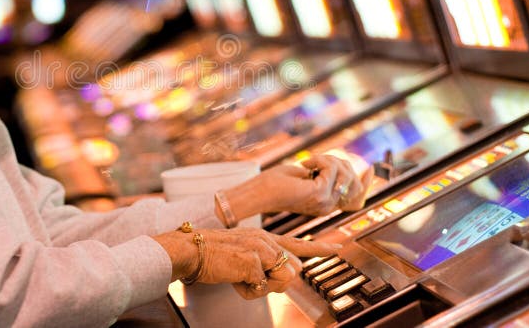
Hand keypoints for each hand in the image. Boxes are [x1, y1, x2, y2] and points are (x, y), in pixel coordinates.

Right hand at [155, 227, 340, 298]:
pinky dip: (247, 290)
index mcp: (263, 237)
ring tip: (240, 276)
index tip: (338, 248)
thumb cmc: (212, 256)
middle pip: (292, 270)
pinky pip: (261, 287)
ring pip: (283, 279)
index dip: (320, 247)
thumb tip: (282, 276)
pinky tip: (233, 277)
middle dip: (275, 282)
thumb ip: (262, 263)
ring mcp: (260, 248)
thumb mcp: (242, 255)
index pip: (297, 243)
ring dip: (262, 287)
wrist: (190, 250)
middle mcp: (266, 240)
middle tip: (248, 278)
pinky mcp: (253, 260)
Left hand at [275, 154, 372, 213]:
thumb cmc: (274, 184)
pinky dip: (319, 160)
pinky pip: (331, 168)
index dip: (366, 184)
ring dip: (329, 159)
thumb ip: (324, 176)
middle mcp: (329, 207)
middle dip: (340, 163)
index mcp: (326, 205)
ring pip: (344, 172)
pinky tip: (305, 164)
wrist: (257, 193)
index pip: (357, 200)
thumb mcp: (304, 178)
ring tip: (310, 162)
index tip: (371, 168)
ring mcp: (325, 202)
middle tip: (317, 159)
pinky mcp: (319, 193)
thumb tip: (341, 166)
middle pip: (354, 181)